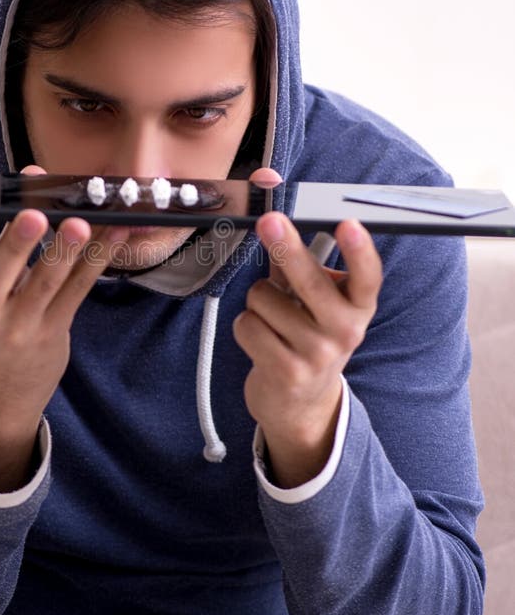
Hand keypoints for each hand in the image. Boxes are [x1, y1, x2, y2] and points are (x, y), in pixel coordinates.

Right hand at [0, 166, 127, 490]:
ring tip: (83, 222)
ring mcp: (25, 325)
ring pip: (49, 282)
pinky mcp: (56, 329)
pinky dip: (97, 259)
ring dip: (69, 249)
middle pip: (2, 274)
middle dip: (17, 243)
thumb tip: (3, 191)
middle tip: (32, 215)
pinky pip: (79, 290)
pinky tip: (115, 234)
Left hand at [233, 210, 381, 487]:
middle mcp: (345, 331)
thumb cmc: (305, 334)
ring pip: (263, 298)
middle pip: (310, 281)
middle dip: (285, 247)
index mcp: (357, 307)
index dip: (359, 251)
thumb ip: (298, 258)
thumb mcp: (314, 300)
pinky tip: (262, 340)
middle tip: (269, 221)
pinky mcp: (287, 372)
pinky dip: (246, 326)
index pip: (368, 277)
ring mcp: (317, 354)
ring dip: (257, 303)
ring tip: (272, 320)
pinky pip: (248, 325)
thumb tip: (272, 211)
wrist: (301, 403)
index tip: (349, 224)